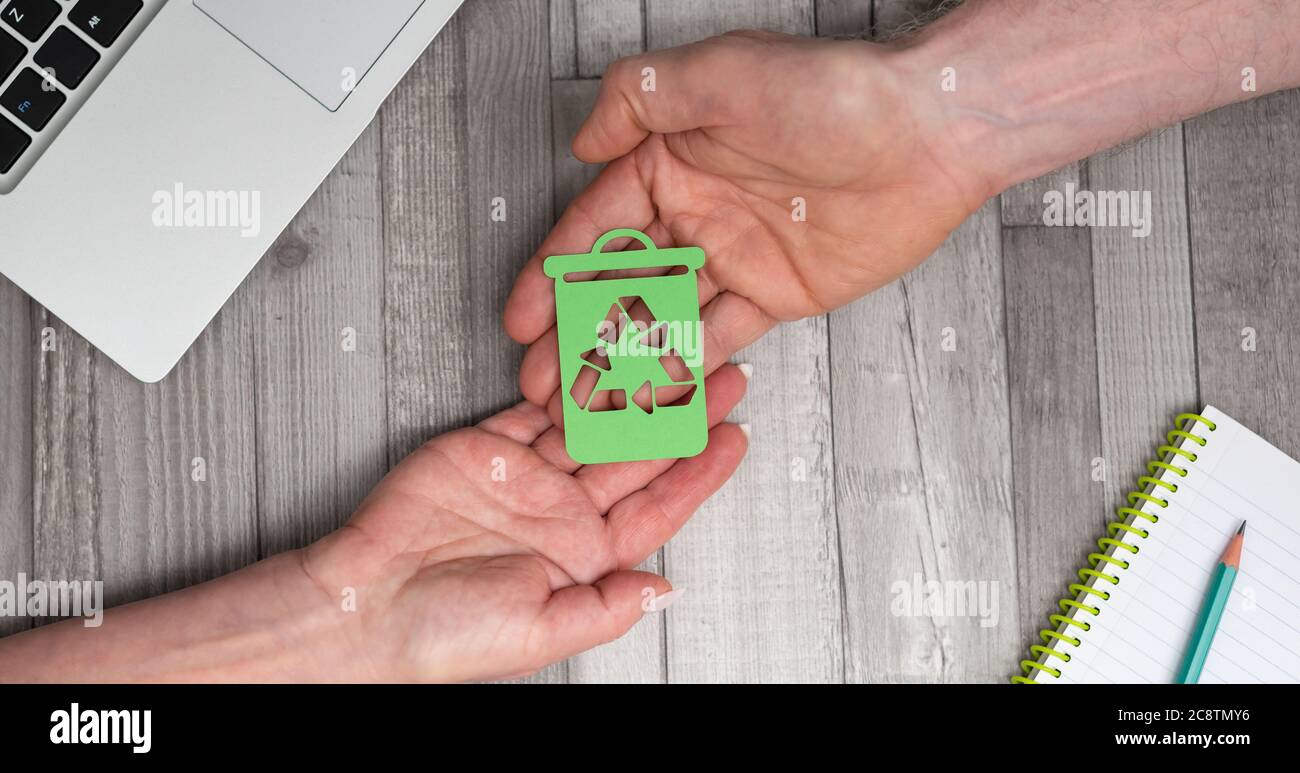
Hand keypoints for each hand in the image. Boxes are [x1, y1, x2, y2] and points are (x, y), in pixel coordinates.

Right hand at [302, 364, 748, 681]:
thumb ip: (607, 607)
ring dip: (629, 390)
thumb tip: (665, 590)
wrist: (366, 605)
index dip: (698, 472)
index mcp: (584, 556)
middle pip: (634, 454)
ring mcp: (526, 476)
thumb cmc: (444, 636)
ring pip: (591, 422)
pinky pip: (535, 406)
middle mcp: (561, 513)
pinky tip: (599, 357)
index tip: (734, 437)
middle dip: (678, 415)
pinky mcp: (487, 446)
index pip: (658, 506)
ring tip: (668, 354)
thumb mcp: (540, 632)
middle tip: (718, 375)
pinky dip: (565, 381)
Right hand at [504, 30, 989, 420]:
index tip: (525, 316)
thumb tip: (583, 136)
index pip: (596, 227)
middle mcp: (698, 210)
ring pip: (662, 317)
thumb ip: (640, 99)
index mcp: (673, 160)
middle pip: (621, 283)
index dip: (553, 276)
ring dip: (621, 360)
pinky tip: (653, 391)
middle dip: (577, 335)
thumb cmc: (835, 94)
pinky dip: (684, 365)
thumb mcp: (721, 74)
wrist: (928, 135)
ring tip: (587, 401)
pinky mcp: (776, 294)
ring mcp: (734, 256)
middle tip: (544, 380)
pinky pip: (718, 335)